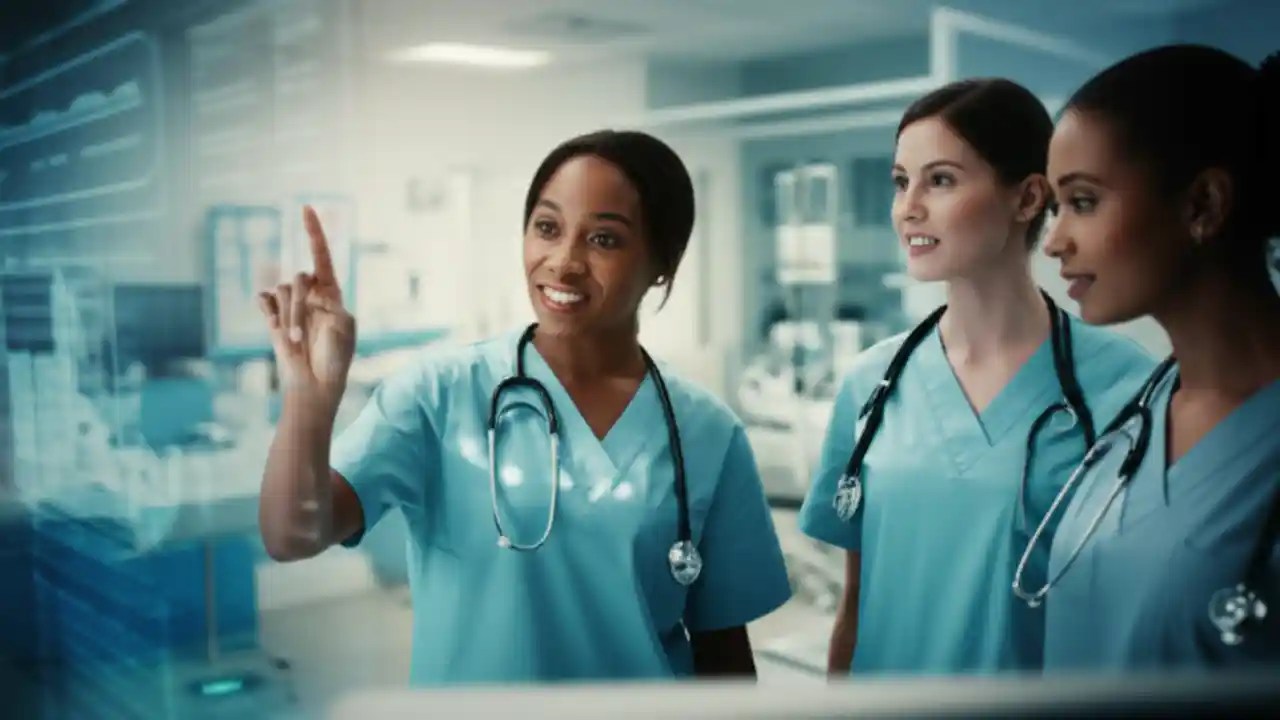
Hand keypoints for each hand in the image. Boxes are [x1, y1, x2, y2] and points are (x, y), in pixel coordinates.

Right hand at [257, 206, 355, 405]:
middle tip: (300, 336)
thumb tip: (309, 291)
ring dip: (287, 316)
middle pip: (298, 278)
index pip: (322, 257)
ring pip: (281, 290)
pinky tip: (275, 325)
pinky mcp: (275, 318)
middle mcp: (312, 296)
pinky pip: (265, 300)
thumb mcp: (344, 327)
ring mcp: (292, 306)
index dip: (315, 233)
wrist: (316, 385)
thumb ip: (331, 302)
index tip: (306, 208)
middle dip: (298, 306)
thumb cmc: (336, 359)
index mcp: (333, 294)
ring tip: (294, 341)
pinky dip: (267, 309)